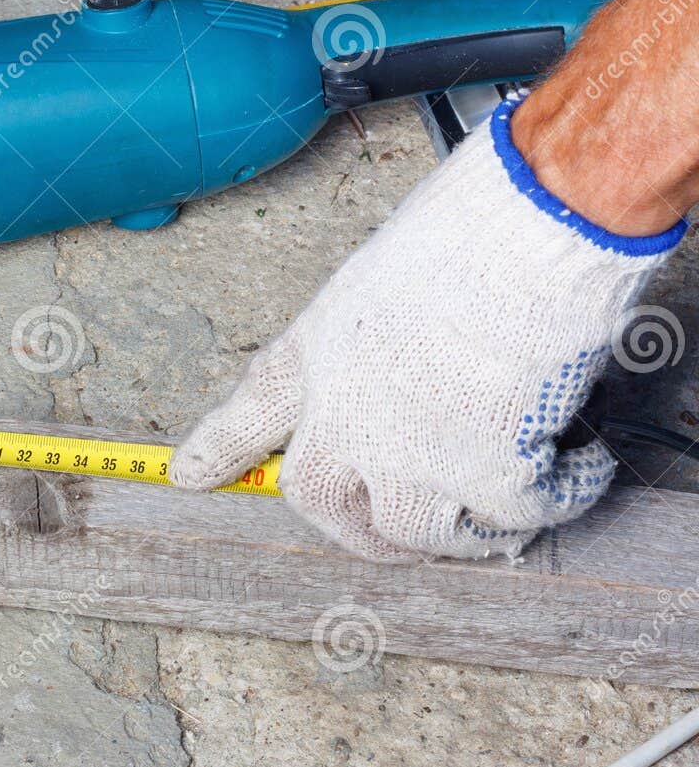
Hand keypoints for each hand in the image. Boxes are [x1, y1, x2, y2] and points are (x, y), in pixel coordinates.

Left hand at [169, 99, 684, 560]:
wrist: (527, 234)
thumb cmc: (466, 231)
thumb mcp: (373, 283)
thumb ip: (367, 346)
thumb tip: (398, 381)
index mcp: (314, 360)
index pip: (249, 416)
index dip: (217, 452)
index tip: (189, 476)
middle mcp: (344, 420)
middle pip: (327, 507)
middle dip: (367, 533)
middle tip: (408, 534)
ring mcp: (407, 457)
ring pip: (418, 534)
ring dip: (466, 528)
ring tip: (506, 498)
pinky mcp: (482, 476)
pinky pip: (515, 517)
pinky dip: (559, 494)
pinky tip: (578, 465)